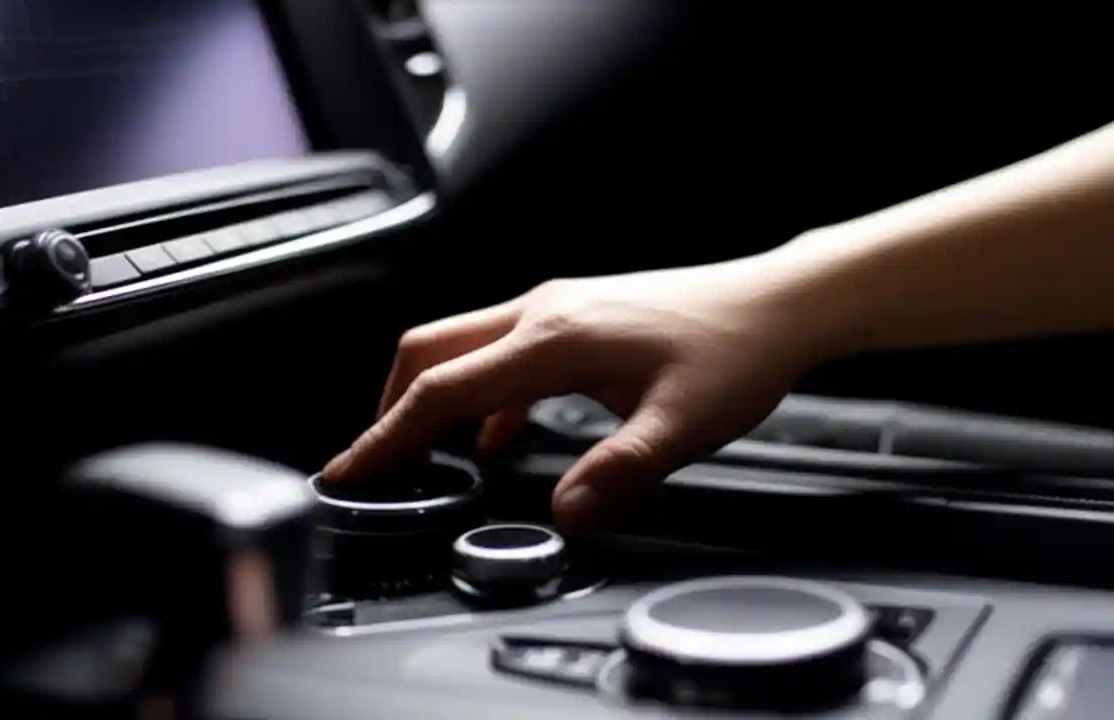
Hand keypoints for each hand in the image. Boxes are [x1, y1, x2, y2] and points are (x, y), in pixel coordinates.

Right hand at [323, 254, 835, 531]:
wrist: (774, 303)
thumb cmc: (733, 352)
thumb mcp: (679, 426)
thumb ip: (616, 472)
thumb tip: (564, 513)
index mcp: (552, 339)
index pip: (443, 389)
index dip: (388, 434)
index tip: (352, 469)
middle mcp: (541, 312)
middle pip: (430, 351)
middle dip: (390, 407)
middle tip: (374, 461)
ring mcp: (554, 307)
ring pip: (460, 345)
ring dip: (431, 396)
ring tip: (423, 452)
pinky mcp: (572, 315)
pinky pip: (499, 352)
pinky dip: (479, 393)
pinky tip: (499, 435)